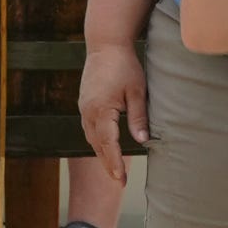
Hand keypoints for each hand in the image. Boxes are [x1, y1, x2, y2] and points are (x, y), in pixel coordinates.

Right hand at [78, 42, 148, 185]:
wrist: (105, 45)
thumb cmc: (125, 66)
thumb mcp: (137, 92)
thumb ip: (139, 118)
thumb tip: (143, 142)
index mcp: (101, 110)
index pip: (109, 144)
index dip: (115, 163)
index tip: (121, 179)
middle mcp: (88, 112)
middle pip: (97, 145)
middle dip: (108, 164)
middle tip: (119, 182)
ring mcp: (83, 108)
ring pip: (91, 138)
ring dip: (102, 154)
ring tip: (114, 170)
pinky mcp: (84, 104)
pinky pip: (89, 128)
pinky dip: (97, 141)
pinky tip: (105, 148)